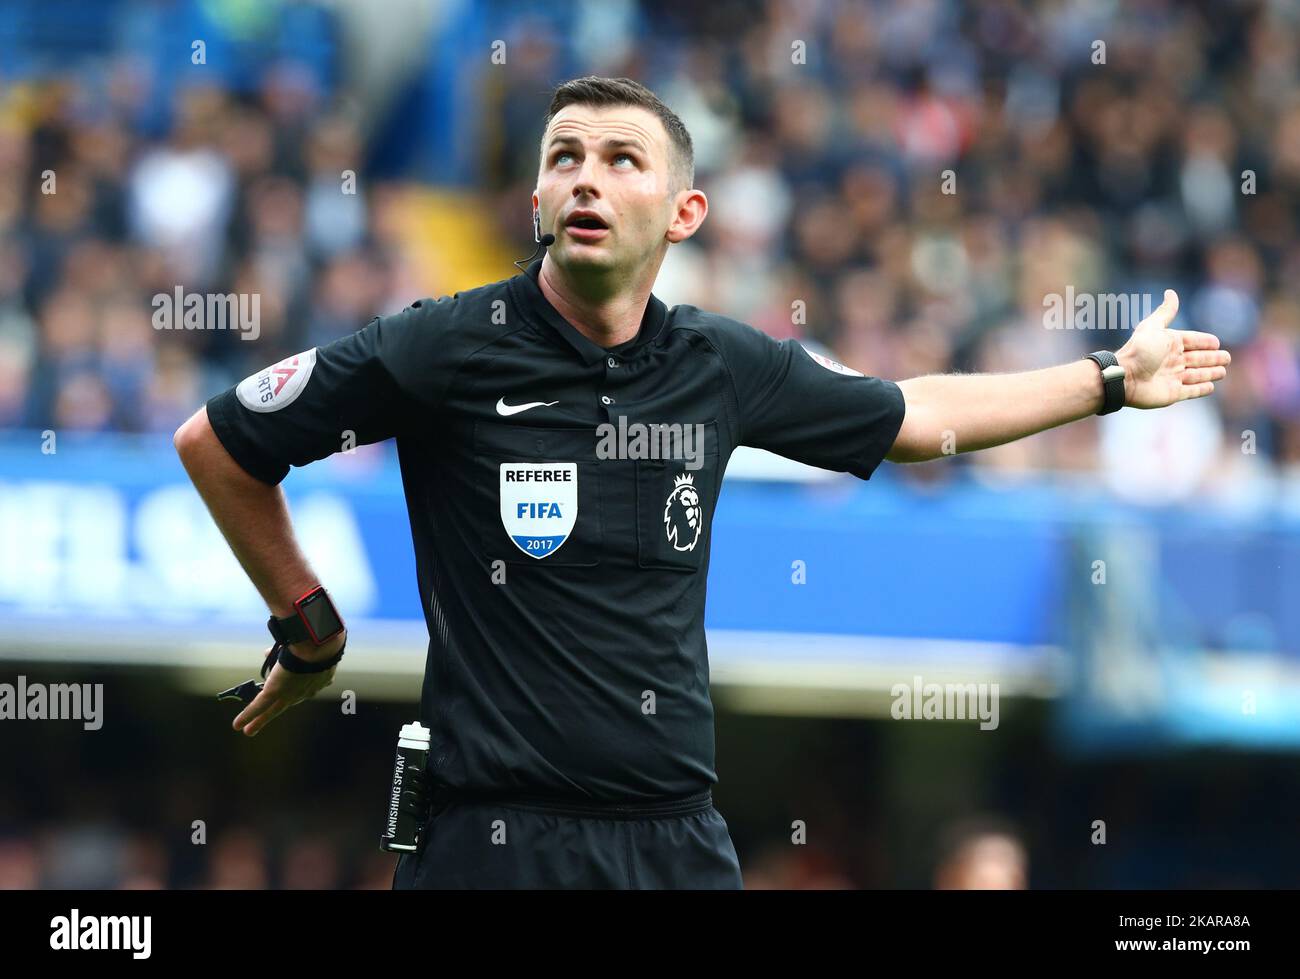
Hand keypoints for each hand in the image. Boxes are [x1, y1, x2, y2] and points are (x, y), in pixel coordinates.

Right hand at [232, 630, 343, 736]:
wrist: (318, 647)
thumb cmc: (317, 641)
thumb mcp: (305, 645)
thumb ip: (287, 650)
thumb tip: (267, 652)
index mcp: (318, 680)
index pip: (305, 689)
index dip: (297, 690)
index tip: (293, 691)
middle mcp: (306, 691)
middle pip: (287, 705)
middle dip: (277, 712)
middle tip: (267, 721)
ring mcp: (290, 694)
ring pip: (272, 710)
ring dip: (260, 720)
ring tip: (249, 730)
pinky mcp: (275, 692)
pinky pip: (259, 706)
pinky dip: (248, 715)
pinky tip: (238, 724)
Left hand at [1116, 289, 1231, 408]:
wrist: (1125, 377)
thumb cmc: (1140, 351)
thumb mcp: (1154, 327)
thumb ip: (1165, 312)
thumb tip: (1171, 292)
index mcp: (1170, 344)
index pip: (1193, 341)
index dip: (1205, 342)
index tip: (1216, 343)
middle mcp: (1173, 361)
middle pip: (1198, 359)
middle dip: (1213, 358)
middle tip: (1226, 358)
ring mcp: (1173, 378)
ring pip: (1198, 375)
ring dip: (1210, 373)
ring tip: (1222, 371)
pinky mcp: (1173, 394)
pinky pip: (1191, 391)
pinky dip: (1201, 389)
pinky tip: (1211, 386)